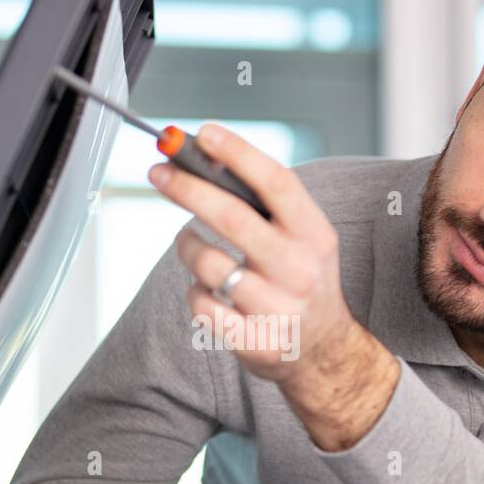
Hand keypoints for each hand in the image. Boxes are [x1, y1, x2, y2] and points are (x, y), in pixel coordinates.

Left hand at [151, 124, 399, 450]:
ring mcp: (278, 309)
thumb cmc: (302, 280)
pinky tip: (205, 288)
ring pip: (207, 264)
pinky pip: (202, 306)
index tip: (204, 134)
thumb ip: (265, 204)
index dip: (238, 154)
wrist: (324, 350)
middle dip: (187, 188)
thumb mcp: (303, 237)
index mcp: (315, 234)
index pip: (276, 182)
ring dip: (186, 247)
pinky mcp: (254, 342)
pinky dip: (194, 291)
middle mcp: (300, 270)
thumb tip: (210, 159)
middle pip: (232, 217)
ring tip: (189, 243)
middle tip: (159, 173)